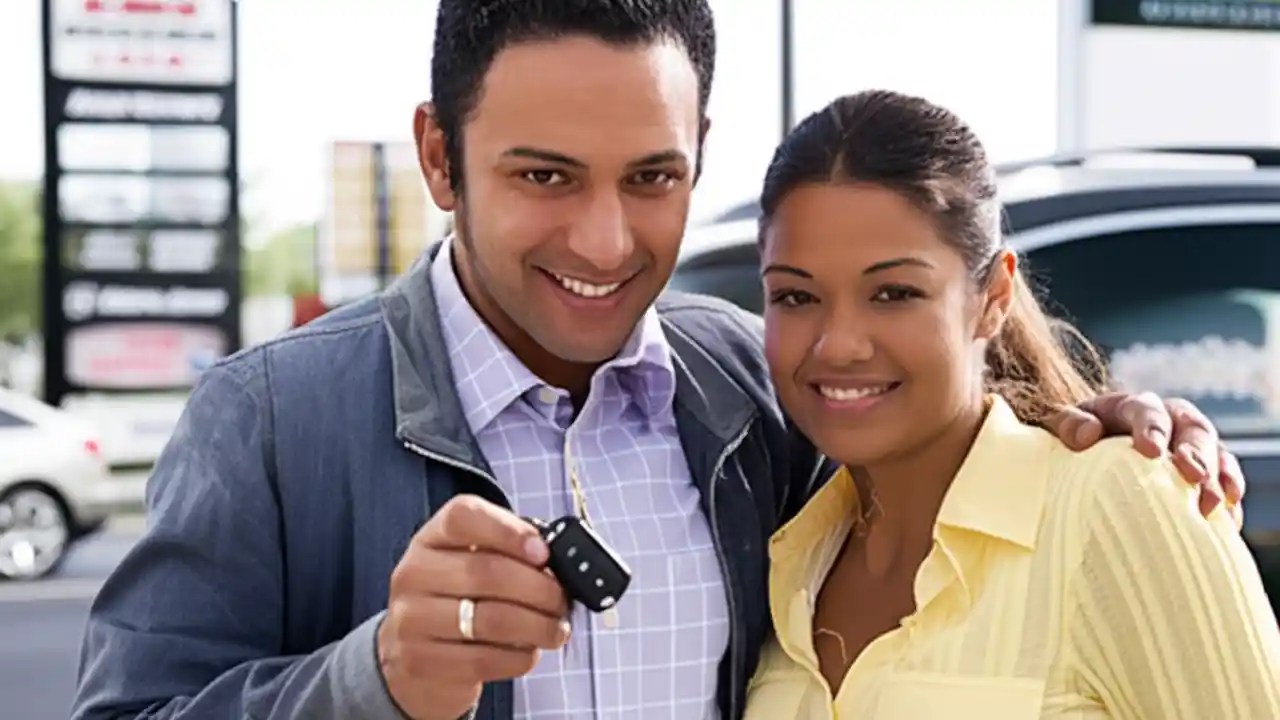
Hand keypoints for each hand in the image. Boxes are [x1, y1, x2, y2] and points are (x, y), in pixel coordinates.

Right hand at [377, 495, 570, 719]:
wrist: (410, 657)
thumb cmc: (458, 600)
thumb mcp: (472, 562)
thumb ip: (509, 551)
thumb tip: (556, 558)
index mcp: (432, 538)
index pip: (463, 517)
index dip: (509, 531)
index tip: (543, 552)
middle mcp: (414, 574)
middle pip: (486, 572)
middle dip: (539, 588)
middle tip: (562, 600)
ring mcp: (412, 619)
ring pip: (491, 620)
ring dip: (537, 626)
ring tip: (555, 629)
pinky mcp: (420, 662)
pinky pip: (484, 659)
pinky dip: (520, 657)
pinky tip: (530, 651)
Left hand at [1046, 392, 1245, 523]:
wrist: (1084, 457)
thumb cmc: (1069, 441)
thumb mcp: (1057, 426)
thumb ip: (1067, 423)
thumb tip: (1088, 433)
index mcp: (1129, 407)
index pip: (1146, 409)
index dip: (1150, 427)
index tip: (1149, 451)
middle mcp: (1167, 419)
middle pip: (1191, 428)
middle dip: (1194, 451)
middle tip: (1192, 476)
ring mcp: (1187, 444)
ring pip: (1214, 451)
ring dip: (1215, 476)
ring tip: (1208, 504)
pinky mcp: (1201, 470)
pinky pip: (1224, 475)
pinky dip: (1228, 490)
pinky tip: (1229, 512)